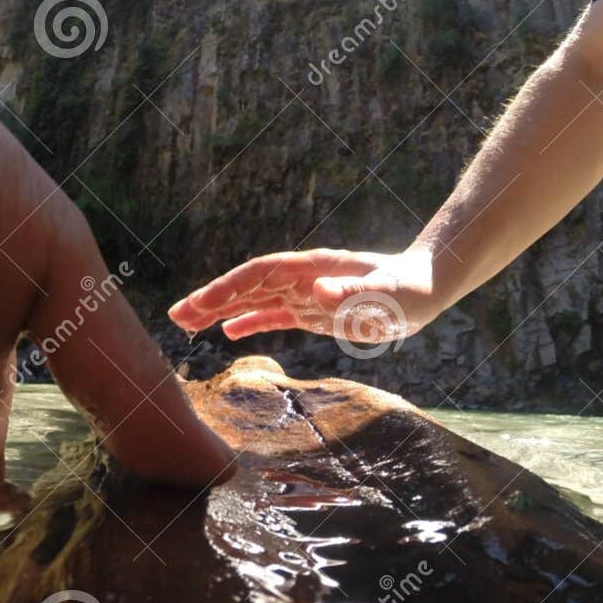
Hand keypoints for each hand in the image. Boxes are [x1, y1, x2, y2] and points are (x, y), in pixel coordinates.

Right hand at [166, 247, 447, 342]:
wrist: (426, 289)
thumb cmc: (408, 290)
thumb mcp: (383, 294)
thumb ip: (351, 293)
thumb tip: (316, 292)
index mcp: (312, 268)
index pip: (260, 274)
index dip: (229, 287)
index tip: (202, 303)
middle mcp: (302, 278)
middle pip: (247, 286)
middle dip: (212, 299)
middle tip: (176, 316)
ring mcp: (305, 294)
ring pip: (254, 301)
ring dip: (222, 311)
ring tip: (187, 324)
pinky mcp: (314, 312)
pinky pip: (274, 316)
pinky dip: (249, 323)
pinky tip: (228, 334)